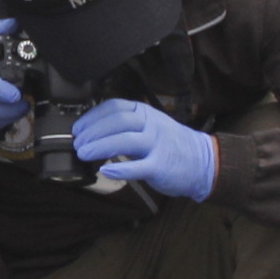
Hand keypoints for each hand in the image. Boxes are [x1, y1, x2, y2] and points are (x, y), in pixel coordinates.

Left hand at [69, 98, 216, 202]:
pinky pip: (138, 166)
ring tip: (84, 154)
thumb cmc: (169, 144)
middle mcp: (151, 125)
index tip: (78, 128)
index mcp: (144, 113)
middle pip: (117, 122)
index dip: (92, 117)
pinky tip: (105, 170)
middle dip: (93, 132)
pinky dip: (120, 168)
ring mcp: (157, 144)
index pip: (114, 108)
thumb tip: (92, 132)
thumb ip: (124, 127)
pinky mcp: (161, 165)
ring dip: (100, 146)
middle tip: (78, 144)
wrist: (201, 160)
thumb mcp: (148, 126)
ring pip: (125, 140)